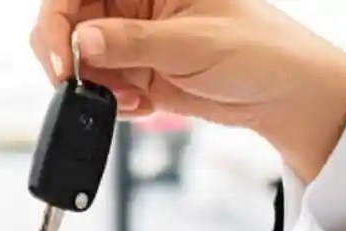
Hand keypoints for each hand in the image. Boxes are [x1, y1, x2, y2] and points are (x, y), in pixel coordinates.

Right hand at [31, 0, 345, 182]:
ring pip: (83, 59)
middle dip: (71, 57)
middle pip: (70, 22)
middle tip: (79, 85)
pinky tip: (142, 105)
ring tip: (130, 98)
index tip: (63, 54)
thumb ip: (133, 43)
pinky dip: (114, 102)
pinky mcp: (141, 72)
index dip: (58, 17)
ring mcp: (136, 39)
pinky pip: (105, 87)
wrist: (287, 96)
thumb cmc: (260, 50)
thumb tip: (82, 41)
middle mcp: (136, 3)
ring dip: (95, 85)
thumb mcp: (193, 43)